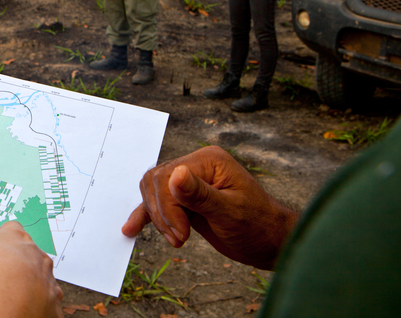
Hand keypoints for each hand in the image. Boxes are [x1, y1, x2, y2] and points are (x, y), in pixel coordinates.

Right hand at [0, 222, 63, 317]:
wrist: (5, 302)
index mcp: (13, 237)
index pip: (10, 231)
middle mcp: (35, 255)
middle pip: (28, 257)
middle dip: (15, 267)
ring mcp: (47, 281)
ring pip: (39, 283)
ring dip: (27, 290)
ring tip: (6, 302)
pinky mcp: (53, 306)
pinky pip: (45, 308)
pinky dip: (34, 312)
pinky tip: (18, 316)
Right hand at [121, 146, 297, 269]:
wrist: (270, 242)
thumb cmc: (258, 226)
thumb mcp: (230, 212)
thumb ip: (200, 194)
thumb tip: (175, 174)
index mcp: (208, 160)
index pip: (169, 177)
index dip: (170, 208)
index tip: (181, 236)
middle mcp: (195, 166)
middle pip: (156, 182)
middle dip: (162, 214)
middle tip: (178, 239)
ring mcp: (188, 181)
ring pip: (152, 191)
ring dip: (157, 218)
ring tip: (175, 239)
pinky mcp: (184, 198)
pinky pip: (158, 203)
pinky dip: (147, 216)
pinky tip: (132, 228)